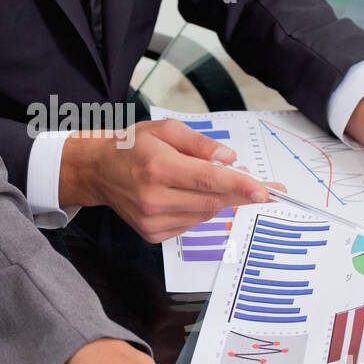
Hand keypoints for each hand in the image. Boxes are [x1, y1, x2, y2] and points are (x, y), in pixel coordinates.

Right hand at [58, 119, 282, 241]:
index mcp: (158, 167)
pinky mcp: (152, 233)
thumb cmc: (132, 147)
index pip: (207, 180)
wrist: (98, 171)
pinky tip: (188, 195)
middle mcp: (154, 198)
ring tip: (215, 182)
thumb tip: (228, 158)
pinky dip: (199, 209)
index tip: (265, 191)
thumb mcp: (165, 130)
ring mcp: (152, 220)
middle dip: (242, 194)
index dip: (240, 186)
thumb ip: (200, 143)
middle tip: (265, 189)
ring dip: (218, 199)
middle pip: (212, 200)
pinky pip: (191, 223)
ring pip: (204, 214)